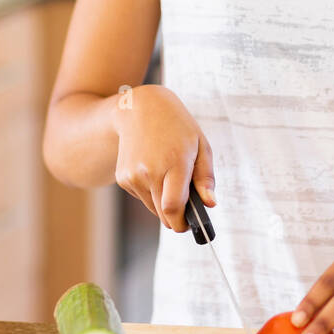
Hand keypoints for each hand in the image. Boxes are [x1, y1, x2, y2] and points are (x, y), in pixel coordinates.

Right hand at [113, 85, 215, 231]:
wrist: (141, 108)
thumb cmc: (177, 126)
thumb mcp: (201, 145)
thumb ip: (206, 178)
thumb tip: (210, 204)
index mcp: (174, 163)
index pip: (173, 207)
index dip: (182, 223)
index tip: (189, 225)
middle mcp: (149, 172)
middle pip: (163, 214)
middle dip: (176, 216)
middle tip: (186, 204)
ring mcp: (133, 176)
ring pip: (152, 209)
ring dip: (163, 203)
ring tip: (169, 177)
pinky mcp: (123, 178)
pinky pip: (142, 198)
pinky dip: (151, 193)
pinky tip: (154, 170)